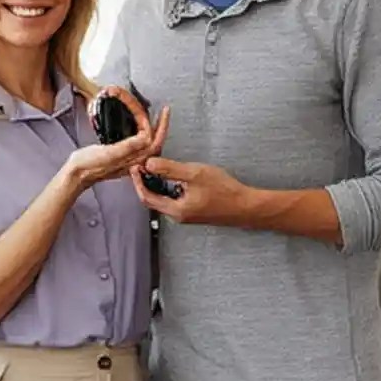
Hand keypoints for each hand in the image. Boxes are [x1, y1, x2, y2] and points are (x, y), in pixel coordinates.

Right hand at [68, 87, 169, 188]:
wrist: (76, 174)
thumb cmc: (89, 166)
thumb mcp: (108, 153)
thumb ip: (128, 147)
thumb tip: (146, 138)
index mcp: (134, 158)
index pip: (154, 139)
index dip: (161, 124)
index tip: (165, 111)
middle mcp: (135, 159)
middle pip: (154, 138)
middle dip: (158, 122)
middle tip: (163, 110)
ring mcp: (129, 158)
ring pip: (147, 139)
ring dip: (151, 125)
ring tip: (156, 115)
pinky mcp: (122, 155)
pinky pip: (137, 140)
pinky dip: (140, 129)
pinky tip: (139, 125)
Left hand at [129, 158, 248, 224]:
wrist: (245, 207)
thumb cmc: (224, 191)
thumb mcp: (194, 174)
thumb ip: (170, 169)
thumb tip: (149, 164)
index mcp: (175, 210)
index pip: (146, 197)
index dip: (137, 181)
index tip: (135, 166)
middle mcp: (178, 216)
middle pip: (153, 199)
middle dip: (145, 182)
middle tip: (142, 165)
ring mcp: (186, 215)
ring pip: (164, 199)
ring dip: (156, 184)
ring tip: (154, 167)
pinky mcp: (194, 211)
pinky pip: (174, 199)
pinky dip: (168, 187)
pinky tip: (172, 175)